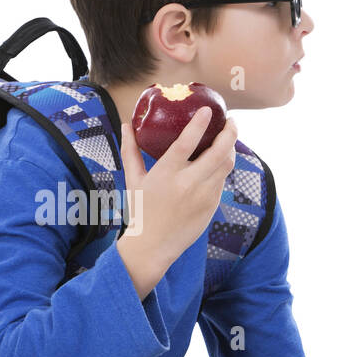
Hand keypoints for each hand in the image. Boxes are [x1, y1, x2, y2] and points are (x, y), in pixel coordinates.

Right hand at [118, 106, 237, 267]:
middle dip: (230, 132)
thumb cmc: (140, 210)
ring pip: (226, 165)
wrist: (152, 246)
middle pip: (219, 152)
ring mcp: (203, 196)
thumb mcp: (133, 180)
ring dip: (231, 148)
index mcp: (166, 174)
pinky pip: (222, 181)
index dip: (200, 124)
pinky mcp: (211, 206)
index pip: (187, 142)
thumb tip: (125, 126)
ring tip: (228, 138)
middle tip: (231, 121)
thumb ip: (130, 151)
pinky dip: (223, 167)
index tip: (209, 110)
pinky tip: (219, 161)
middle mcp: (188, 184)